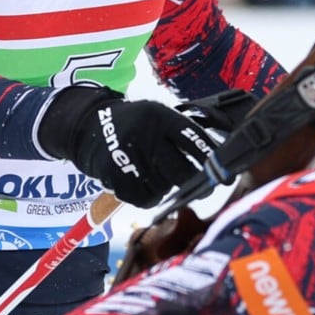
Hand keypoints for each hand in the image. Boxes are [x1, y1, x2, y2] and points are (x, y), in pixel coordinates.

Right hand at [38, 86, 215, 208]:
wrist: (90, 127)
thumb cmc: (135, 124)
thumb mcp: (158, 115)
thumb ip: (183, 132)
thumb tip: (216, 159)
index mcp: (160, 116)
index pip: (193, 140)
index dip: (211, 159)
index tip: (224, 172)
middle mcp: (145, 135)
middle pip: (182, 171)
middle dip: (196, 183)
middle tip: (202, 188)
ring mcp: (128, 157)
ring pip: (165, 188)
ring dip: (168, 187)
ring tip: (160, 174)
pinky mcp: (115, 177)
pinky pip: (145, 198)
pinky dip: (150, 196)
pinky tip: (145, 182)